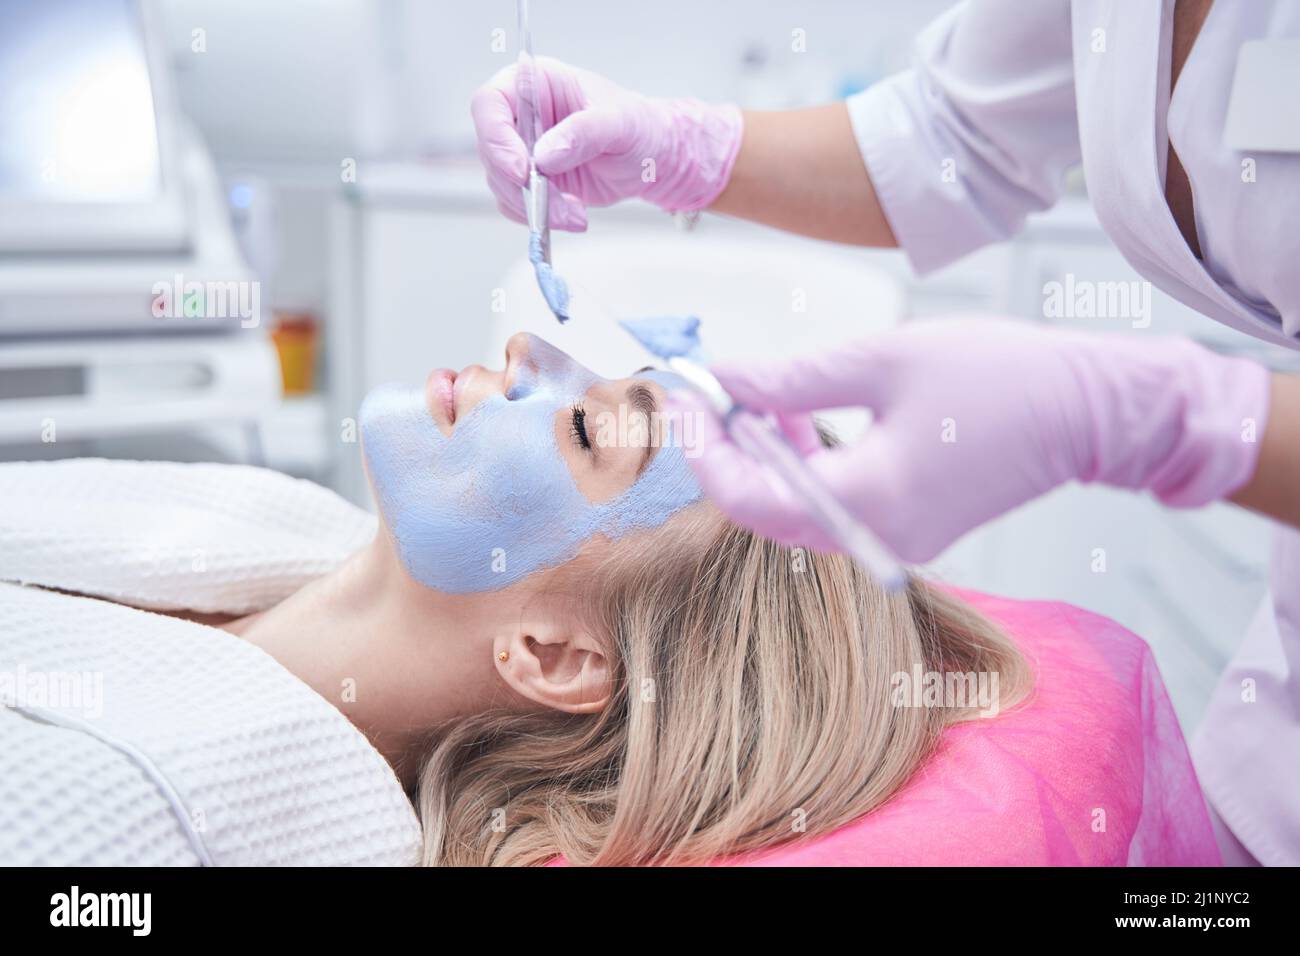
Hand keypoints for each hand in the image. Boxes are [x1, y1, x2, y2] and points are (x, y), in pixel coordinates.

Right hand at [470, 57, 741, 230]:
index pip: (490, 103)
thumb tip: (545, 156)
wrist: (651, 157)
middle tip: (551, 204)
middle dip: (519, 185)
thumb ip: (583, 133)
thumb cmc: (638, 126)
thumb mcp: (619, 122)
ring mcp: (523, 150)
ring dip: (534, 207)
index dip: (496, 137)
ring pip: (502, 183)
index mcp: (535, 84)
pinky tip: (572, 216)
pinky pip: (517, 204)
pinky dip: (539, 217)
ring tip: (574, 215)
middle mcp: (521, 116)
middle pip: (491, 150)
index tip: (523, 169)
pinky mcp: (531, 181)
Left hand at [673, 317, 1269, 561]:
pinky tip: (802, 419)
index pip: (745, 495)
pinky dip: (804, 468)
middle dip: (727, 451)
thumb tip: (722, 380)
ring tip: (761, 395)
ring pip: (794, 511)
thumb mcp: (881, 361)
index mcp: (864, 498)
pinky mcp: (911, 530)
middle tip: (710, 393)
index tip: (682, 396)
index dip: (702, 447)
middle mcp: (874, 537)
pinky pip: (831, 509)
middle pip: (763, 510)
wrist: (1090, 413)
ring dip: (765, 456)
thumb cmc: (999, 377)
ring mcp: (894, 541)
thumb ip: (790, 380)